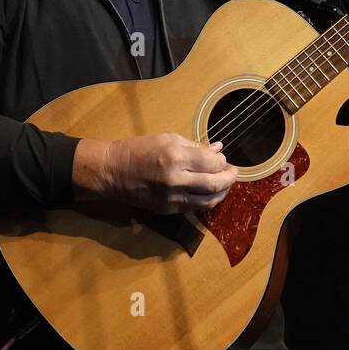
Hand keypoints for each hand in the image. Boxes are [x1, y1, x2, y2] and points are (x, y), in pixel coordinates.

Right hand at [73, 133, 237, 213]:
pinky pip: (194, 207)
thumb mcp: (169, 139)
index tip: (222, 158)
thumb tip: (218, 149)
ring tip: (226, 184)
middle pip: (215, 183)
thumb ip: (196, 146)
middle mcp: (175, 179)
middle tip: (234, 172)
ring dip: (223, 193)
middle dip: (230, 178)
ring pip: (209, 201)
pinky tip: (210, 193)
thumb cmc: (141, 149)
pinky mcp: (168, 209)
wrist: (114, 171)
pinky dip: (207, 201)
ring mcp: (171, 197)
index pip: (212, 162)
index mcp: (176, 156)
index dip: (222, 161)